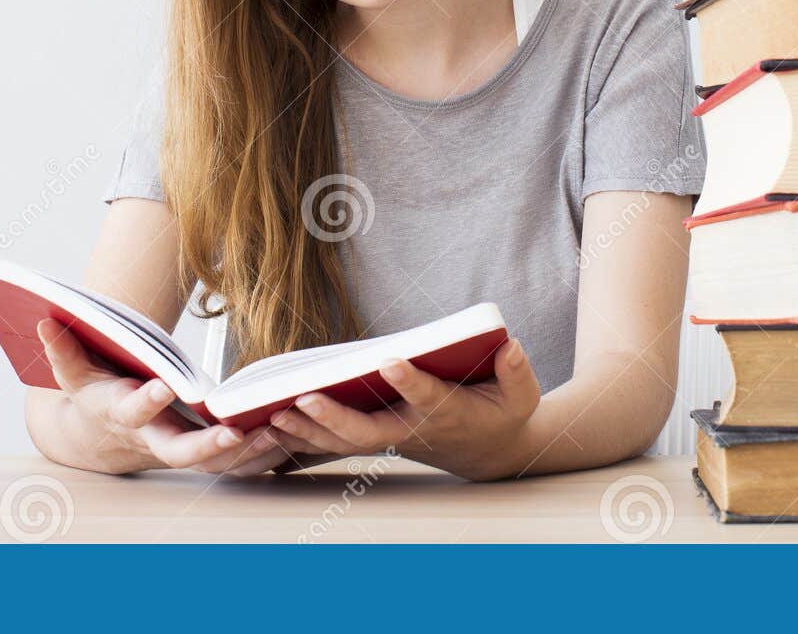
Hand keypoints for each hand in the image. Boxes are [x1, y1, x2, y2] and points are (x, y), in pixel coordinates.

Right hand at [35, 319, 288, 476]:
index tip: (162, 386)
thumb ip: (64, 352)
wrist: (100, 441)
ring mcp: (178, 450)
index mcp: (123, 414)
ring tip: (277, 431)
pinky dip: (259, 456)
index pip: (132, 410)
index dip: (145, 400)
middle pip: (179, 451)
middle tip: (233, 433)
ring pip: (214, 462)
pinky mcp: (200, 455)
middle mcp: (152, 438)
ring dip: (245, 452)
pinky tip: (289, 438)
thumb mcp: (75, 375)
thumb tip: (46, 321)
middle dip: (205, 446)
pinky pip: (233, 463)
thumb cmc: (95, 397)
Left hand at [267, 337, 540, 480]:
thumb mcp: (521, 395)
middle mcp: (415, 429)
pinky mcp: (377, 438)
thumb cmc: (503, 413)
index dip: (410, 382)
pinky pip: (337, 442)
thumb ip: (516, 371)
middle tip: (305, 399)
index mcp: (450, 414)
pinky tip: (275, 421)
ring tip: (276, 413)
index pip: (428, 398)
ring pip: (346, 442)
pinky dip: (306, 436)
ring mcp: (392, 438)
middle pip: (369, 432)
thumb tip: (509, 345)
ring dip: (310, 430)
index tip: (391, 361)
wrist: (489, 452)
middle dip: (336, 418)